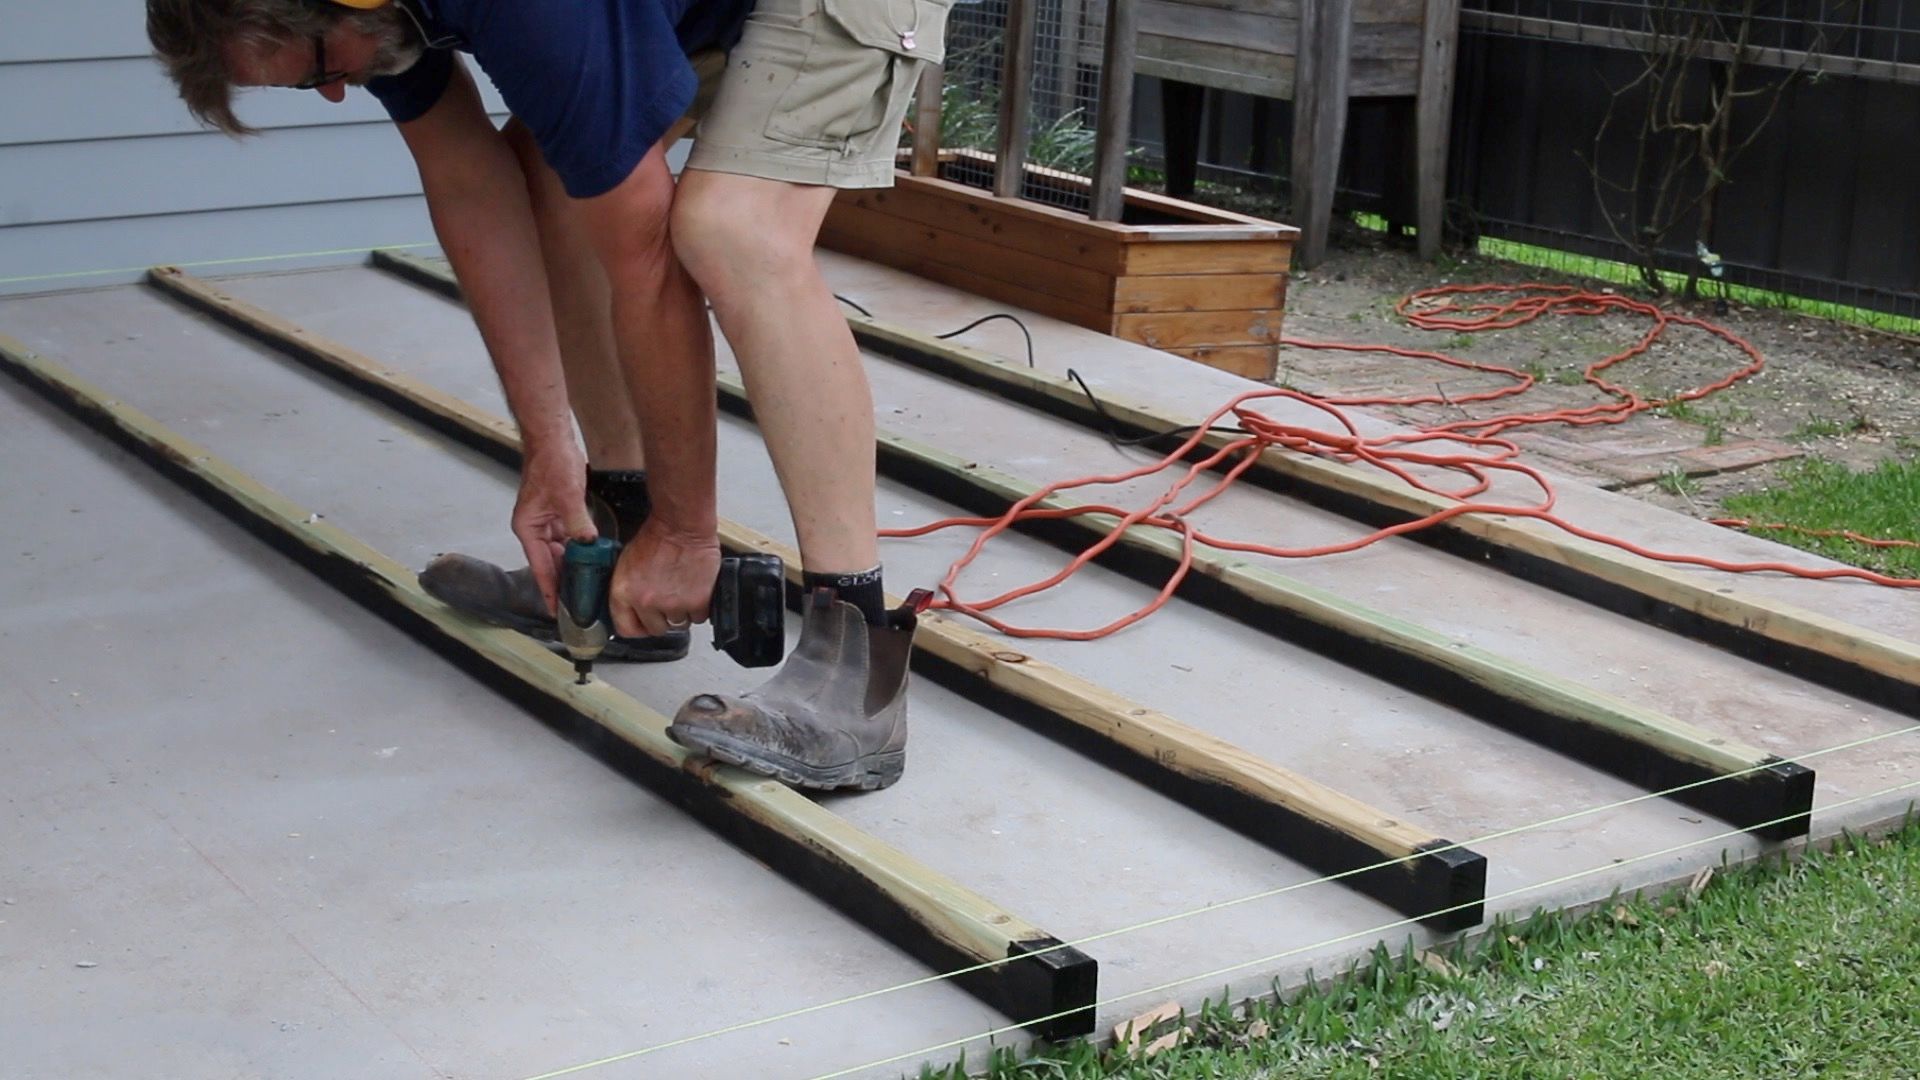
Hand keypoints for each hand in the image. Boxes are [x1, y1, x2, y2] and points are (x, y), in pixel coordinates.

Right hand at [512, 444, 593, 615]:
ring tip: (589, 585)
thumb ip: (578, 524)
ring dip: (574, 564)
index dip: (549, 590)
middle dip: (564, 581)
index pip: (539, 567)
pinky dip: (580, 548)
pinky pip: (569, 538)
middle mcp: (534, 528)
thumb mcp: (567, 497)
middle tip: (581, 601)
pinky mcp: (559, 514)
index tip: (556, 611)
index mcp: (527, 528)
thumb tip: (588, 545)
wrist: (553, 439)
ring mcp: (546, 521)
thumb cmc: (551, 463)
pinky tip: (593, 558)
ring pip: (561, 551)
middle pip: (550, 562)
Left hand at [610, 518, 720, 638]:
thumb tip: (631, 609)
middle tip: (669, 599)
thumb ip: (628, 591)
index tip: (645, 623)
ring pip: (680, 624)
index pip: (626, 629)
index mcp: (623, 593)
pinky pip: (699, 617)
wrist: (682, 524)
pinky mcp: (696, 602)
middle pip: (657, 629)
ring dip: (683, 611)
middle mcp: (646, 602)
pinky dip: (700, 607)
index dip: (639, 627)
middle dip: (664, 617)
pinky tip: (696, 589)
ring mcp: (672, 604)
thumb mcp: (627, 564)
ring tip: (683, 590)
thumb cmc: (657, 537)